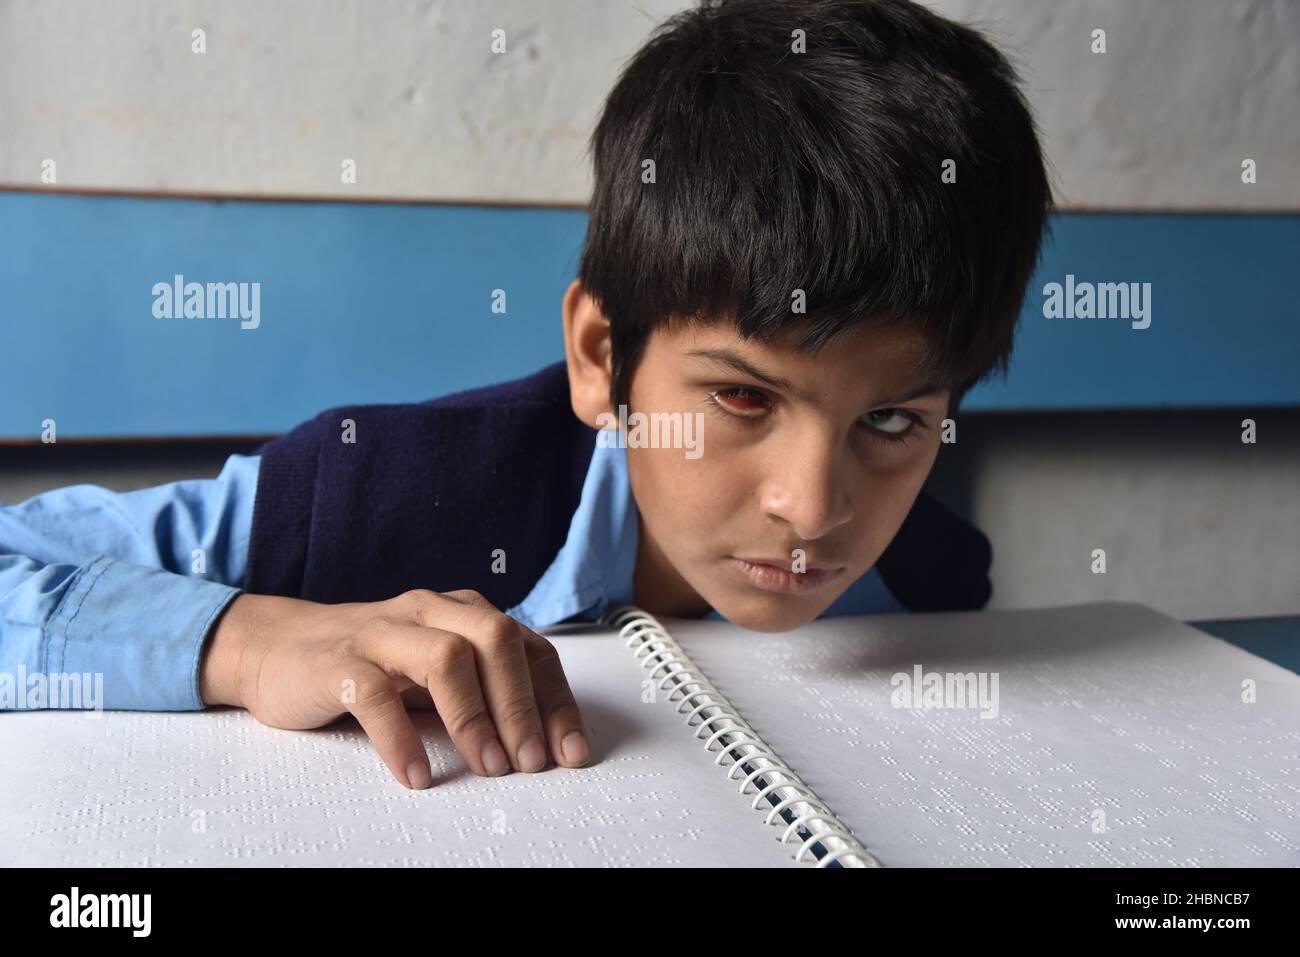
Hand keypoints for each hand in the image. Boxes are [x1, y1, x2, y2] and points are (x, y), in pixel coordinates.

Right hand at [199, 588, 589, 788]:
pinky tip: (418, 774)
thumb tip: (541, 741)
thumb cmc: (371, 663)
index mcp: (463, 612)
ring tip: (488, 767)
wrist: (277, 648)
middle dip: (522, 706)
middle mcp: (430, 611)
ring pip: (446, 657)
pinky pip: (377, 694)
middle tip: (530, 762)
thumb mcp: (437, 672)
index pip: (529, 649)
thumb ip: (483, 691)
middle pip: (495, 640)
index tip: (571, 752)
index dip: (556, 702)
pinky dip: (402, 739)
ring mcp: (383, 632)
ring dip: (474, 718)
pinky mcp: (338, 662)